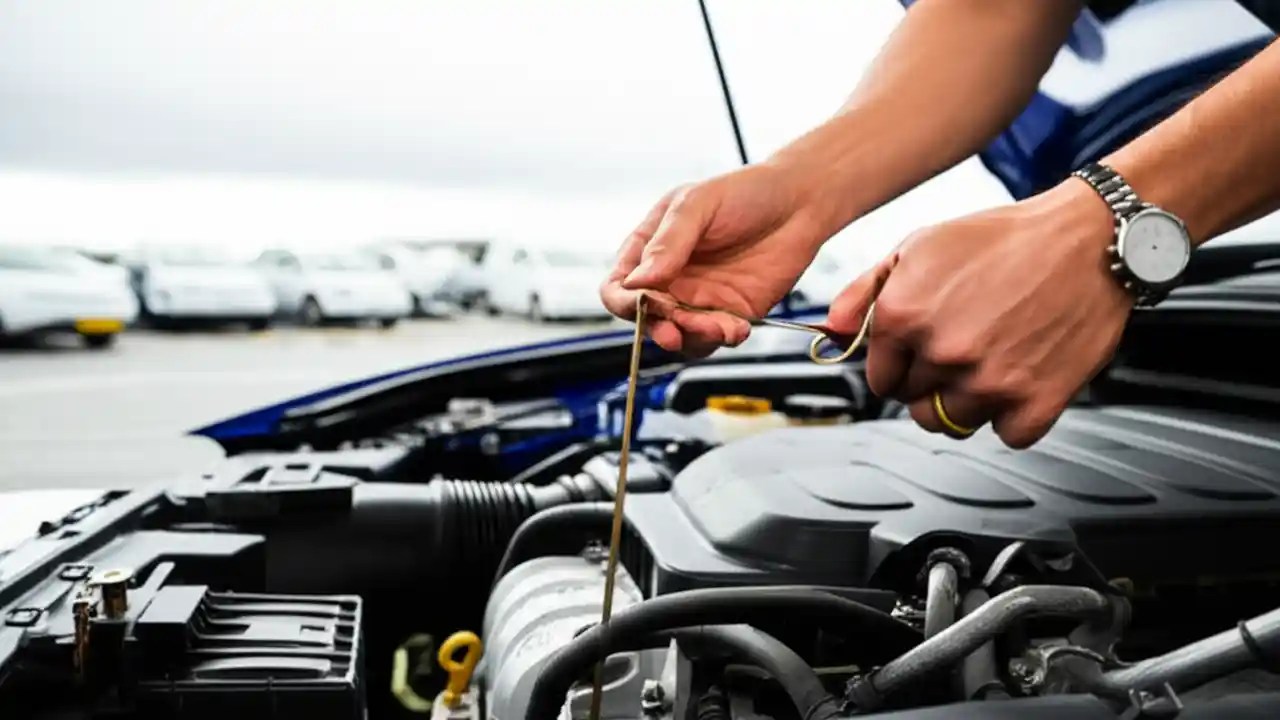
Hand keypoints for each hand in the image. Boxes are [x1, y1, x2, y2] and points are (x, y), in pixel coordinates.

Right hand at [601, 163, 830, 356]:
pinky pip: (715, 339)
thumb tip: (637, 282)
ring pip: (680, 336)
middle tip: (678, 327)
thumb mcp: (697, 204)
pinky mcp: (731, 315)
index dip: (624, 303)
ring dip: (694, 338)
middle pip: (647, 320)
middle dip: (661, 327)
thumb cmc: (744, 192)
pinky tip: (737, 327)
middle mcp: (670, 280)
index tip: (644, 302)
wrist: (799, 202)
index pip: (618, 288)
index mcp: (649, 250)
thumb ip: (667, 243)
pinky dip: (722, 339)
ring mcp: (698, 300)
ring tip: (719, 325)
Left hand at [827, 179, 1132, 447]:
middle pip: (915, 405)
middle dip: (933, 383)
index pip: (879, 379)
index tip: (922, 353)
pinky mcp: (1035, 401)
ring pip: (955, 424)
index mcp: (903, 316)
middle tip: (965, 348)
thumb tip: (832, 331)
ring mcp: (988, 381)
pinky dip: (1016, 414)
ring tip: (992, 360)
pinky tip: (1023, 374)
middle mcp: (941, 352)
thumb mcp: (919, 246)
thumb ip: (864, 291)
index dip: (900, 366)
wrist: (1088, 239)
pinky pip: (1008, 434)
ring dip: (969, 402)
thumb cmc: (1004, 239)